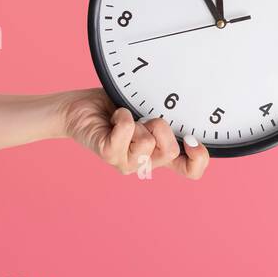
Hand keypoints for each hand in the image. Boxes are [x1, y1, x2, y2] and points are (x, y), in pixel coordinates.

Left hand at [57, 88, 209, 178]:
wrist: (79, 107)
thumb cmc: (116, 106)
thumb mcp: (150, 109)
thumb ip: (169, 114)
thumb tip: (183, 108)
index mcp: (160, 153)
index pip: (191, 170)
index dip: (198, 160)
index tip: (191, 140)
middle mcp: (145, 162)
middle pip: (171, 152)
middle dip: (161, 126)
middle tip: (145, 118)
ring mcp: (126, 162)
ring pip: (147, 144)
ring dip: (138, 122)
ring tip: (125, 117)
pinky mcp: (108, 154)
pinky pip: (125, 133)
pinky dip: (123, 117)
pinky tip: (115, 116)